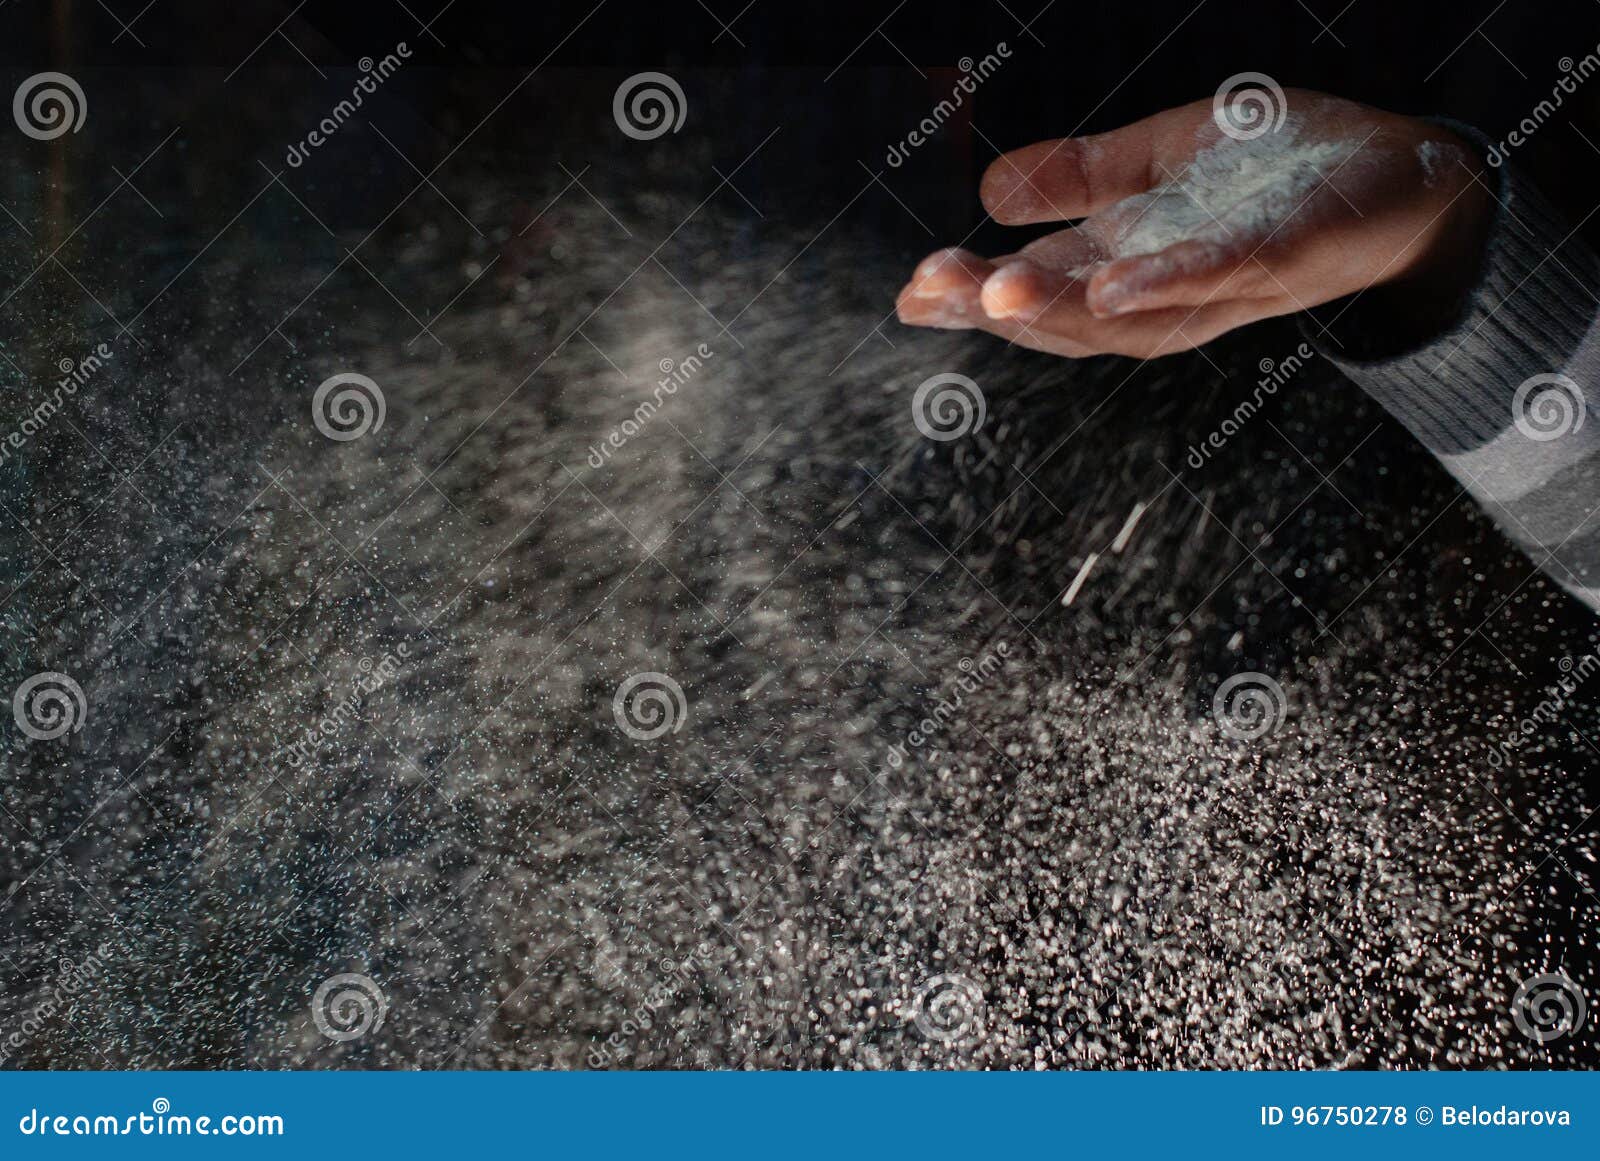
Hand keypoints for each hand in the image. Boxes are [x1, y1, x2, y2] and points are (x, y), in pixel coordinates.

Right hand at [896, 89, 1493, 358]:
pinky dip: (1165, 286)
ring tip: (996, 292)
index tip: (910, 294)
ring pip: (1129, 313)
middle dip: (997, 307)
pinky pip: (1217, 278)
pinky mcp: (1279, 255)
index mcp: (1124, 261)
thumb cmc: (1275, 175)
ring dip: (1063, 308)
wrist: (1399, 180)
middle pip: (1069, 315)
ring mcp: (1220, 282)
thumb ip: (1081, 177)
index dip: (972, 295)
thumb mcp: (1160, 161)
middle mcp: (1162, 290)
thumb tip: (987, 192)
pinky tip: (1116, 283)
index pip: (1036, 288)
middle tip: (929, 292)